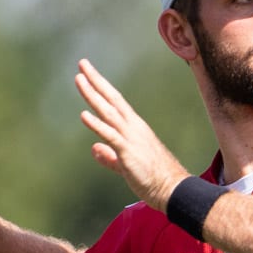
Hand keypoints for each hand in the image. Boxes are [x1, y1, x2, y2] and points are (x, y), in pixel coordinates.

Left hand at [74, 59, 190, 211]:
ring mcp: (132, 138)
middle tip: (82, 63)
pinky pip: (111, 135)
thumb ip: (110, 156)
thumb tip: (94, 148)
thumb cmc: (154, 178)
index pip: (115, 103)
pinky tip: (84, 115)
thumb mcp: (127, 165)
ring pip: (109, 112)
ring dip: (93, 95)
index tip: (88, 73)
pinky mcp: (129, 152)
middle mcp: (134, 128)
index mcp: (134, 128)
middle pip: (112, 99)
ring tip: (79, 79)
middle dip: (96, 81)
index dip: (101, 87)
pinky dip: (97, 124)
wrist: (174, 189)